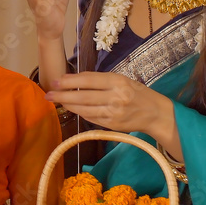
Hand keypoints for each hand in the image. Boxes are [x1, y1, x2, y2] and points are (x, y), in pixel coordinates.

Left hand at [44, 72, 173, 137]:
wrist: (155, 113)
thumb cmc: (137, 92)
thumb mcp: (122, 80)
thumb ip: (100, 80)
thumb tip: (74, 80)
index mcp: (118, 81)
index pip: (89, 79)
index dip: (70, 80)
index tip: (56, 80)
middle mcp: (115, 97)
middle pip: (83, 95)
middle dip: (63, 94)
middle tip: (49, 93)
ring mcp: (113, 113)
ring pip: (84, 109)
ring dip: (68, 105)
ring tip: (56, 100)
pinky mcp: (112, 125)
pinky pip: (90, 118)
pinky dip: (79, 113)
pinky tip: (72, 108)